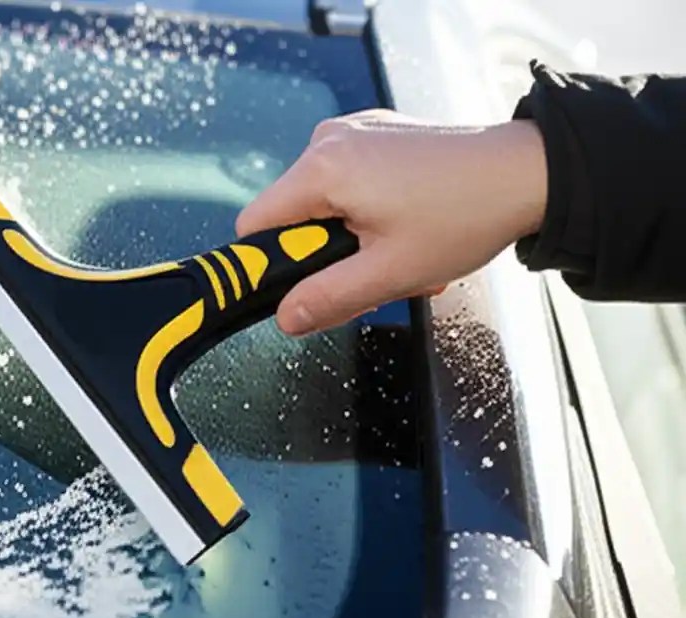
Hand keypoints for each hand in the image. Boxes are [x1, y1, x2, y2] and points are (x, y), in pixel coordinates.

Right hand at [235, 110, 547, 335]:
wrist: (531, 172)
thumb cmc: (468, 213)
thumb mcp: (390, 274)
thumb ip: (327, 298)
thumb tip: (285, 316)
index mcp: (323, 168)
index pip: (255, 226)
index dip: (272, 264)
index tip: (303, 284)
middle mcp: (331, 140)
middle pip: (291, 216)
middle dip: (325, 253)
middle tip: (375, 270)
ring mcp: (356, 132)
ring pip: (323, 202)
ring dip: (352, 236)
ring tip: (400, 247)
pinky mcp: (378, 133)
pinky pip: (349, 181)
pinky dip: (369, 210)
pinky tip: (408, 223)